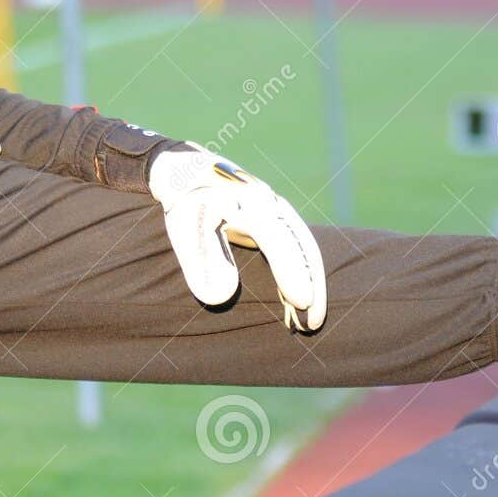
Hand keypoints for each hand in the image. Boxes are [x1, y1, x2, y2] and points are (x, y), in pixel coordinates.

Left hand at [149, 146, 326, 331]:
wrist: (191, 173)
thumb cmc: (188, 205)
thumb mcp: (185, 229)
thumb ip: (202, 261)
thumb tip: (223, 297)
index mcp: (247, 203)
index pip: (276, 238)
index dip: (291, 269)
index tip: (301, 300)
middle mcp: (270, 204)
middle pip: (302, 244)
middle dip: (312, 284)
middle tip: (312, 323)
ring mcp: (279, 211)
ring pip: (305, 247)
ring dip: (313, 283)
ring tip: (312, 322)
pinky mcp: (280, 220)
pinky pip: (298, 248)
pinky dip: (303, 275)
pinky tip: (299, 303)